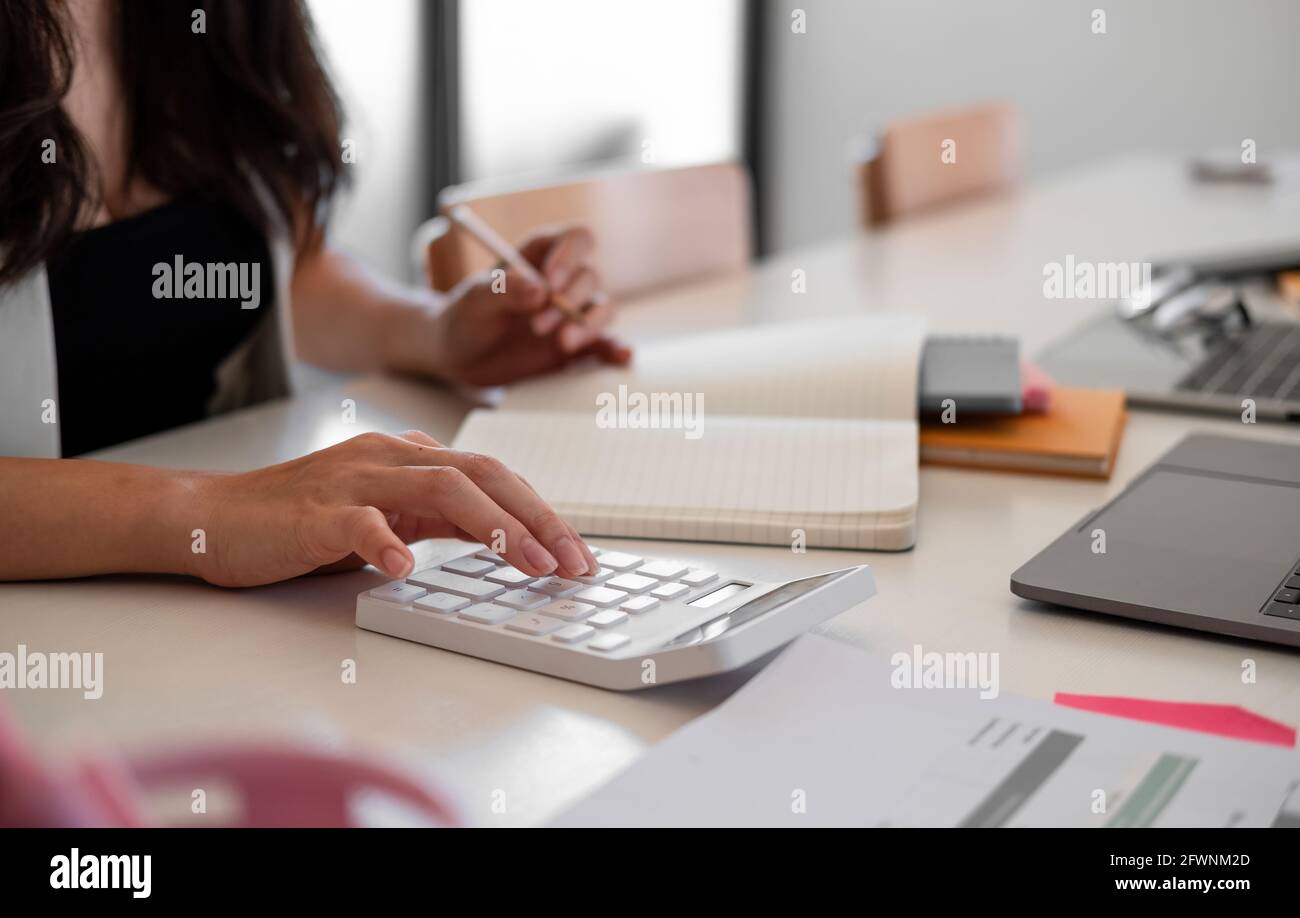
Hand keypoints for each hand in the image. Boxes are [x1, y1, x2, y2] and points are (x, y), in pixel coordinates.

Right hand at [189, 430, 597, 587]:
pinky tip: (405, 568)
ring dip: (494, 526)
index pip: (495, 477)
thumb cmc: (304, 518)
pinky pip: (359, 523)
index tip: (577, 553)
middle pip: (484, 475)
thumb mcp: (388, 513)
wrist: (217, 516)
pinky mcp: (315, 512)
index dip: (543, 512)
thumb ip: (440, 516)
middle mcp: (391, 457)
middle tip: (574, 562)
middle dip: (538, 518)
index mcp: (413, 458)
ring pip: (440, 488)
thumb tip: (504, 532)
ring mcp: (355, 480)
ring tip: (528, 564)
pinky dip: (386, 542)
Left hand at [422, 225, 631, 385]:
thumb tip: (540, 289)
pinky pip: (606, 343)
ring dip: (588, 325)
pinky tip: (622, 355)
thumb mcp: (474, 301)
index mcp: (542, 254)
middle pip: (590, 277)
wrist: (461, 355)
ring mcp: (574, 312)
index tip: (551, 281)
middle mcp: (565, 280)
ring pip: (603, 308)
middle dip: (569, 301)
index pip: (576, 239)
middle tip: (538, 325)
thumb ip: (503, 290)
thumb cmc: (465, 317)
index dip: (571, 256)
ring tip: (561, 343)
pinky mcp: (578, 343)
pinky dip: (616, 348)